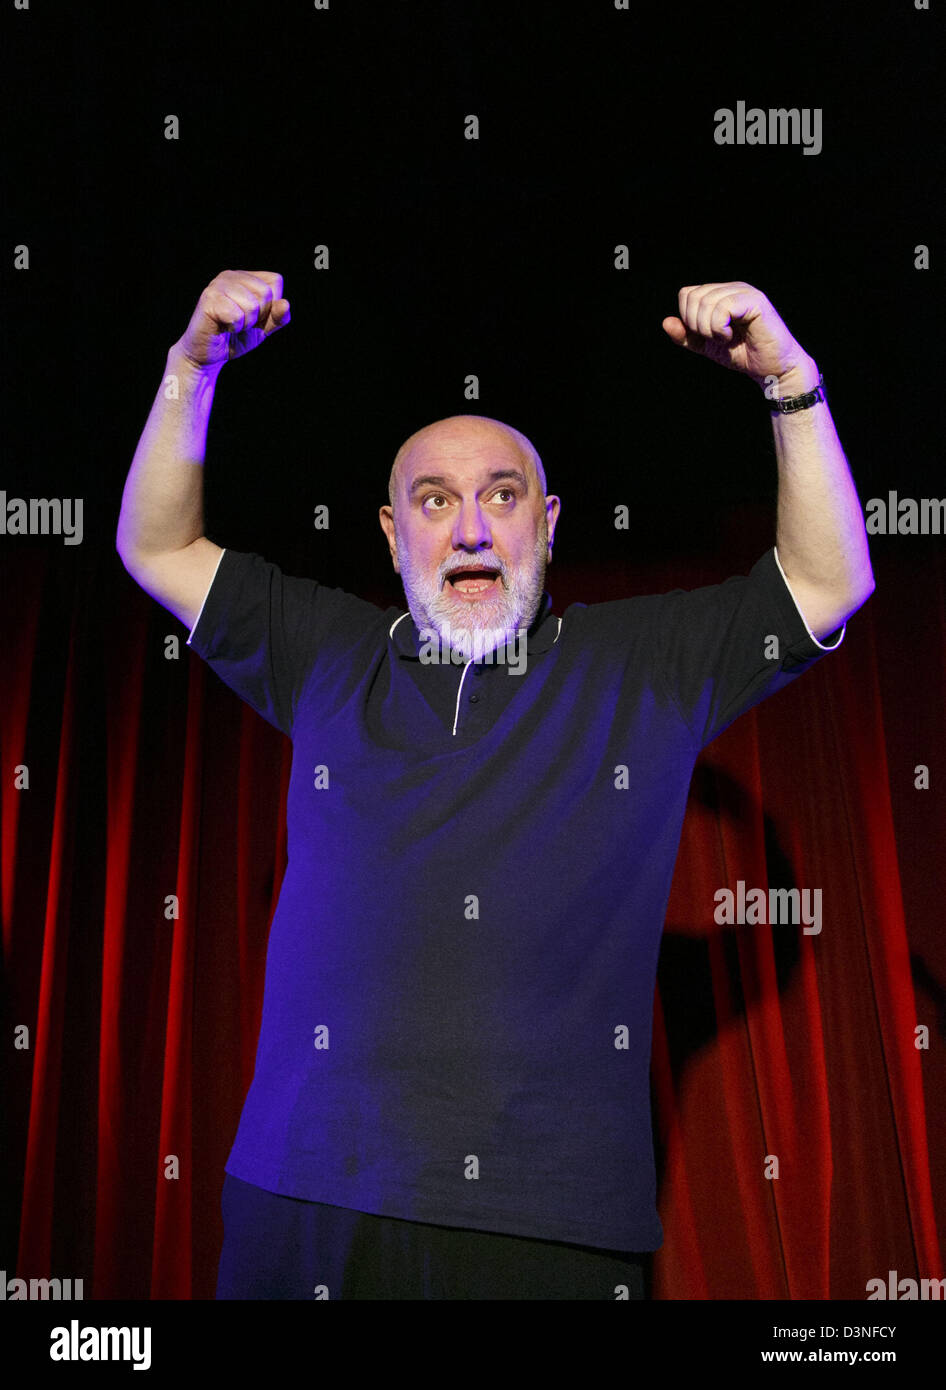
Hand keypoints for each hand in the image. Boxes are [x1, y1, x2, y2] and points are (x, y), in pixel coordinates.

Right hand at [177, 269, 290, 369]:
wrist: (208, 355)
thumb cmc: (234, 338)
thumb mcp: (263, 329)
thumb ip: (277, 317)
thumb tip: (285, 304)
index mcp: (244, 277)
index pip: (275, 281)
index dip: (271, 305)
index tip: (253, 316)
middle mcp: (230, 276)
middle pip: (265, 293)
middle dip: (258, 316)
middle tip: (241, 323)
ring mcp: (217, 285)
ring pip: (252, 305)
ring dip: (245, 324)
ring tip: (231, 325)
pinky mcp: (209, 299)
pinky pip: (237, 315)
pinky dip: (234, 327)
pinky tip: (223, 327)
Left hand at [662, 281, 814, 390]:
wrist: (770, 369)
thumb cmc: (742, 355)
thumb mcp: (707, 346)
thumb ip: (686, 336)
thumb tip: (666, 322)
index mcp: (721, 294)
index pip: (688, 293)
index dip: (687, 318)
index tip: (704, 335)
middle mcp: (733, 288)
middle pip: (694, 296)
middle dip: (697, 324)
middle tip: (715, 339)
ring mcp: (745, 292)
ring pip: (707, 301)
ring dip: (709, 328)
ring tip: (725, 338)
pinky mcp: (755, 301)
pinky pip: (724, 307)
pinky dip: (720, 327)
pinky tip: (730, 336)